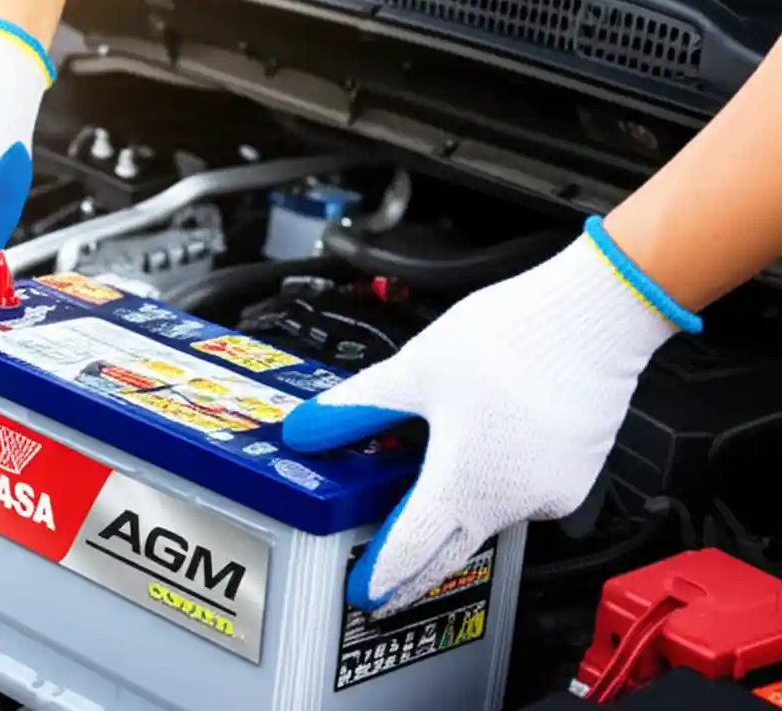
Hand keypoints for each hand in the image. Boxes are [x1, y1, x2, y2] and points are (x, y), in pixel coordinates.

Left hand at [282, 217, 700, 614]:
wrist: (597, 312)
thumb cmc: (513, 341)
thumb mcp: (413, 371)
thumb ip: (357, 409)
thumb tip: (307, 429)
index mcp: (463, 487)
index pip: (410, 553)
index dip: (381, 576)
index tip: (364, 591)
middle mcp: (510, 503)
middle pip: (451, 550)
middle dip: (415, 571)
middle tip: (389, 584)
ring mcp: (549, 493)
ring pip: (488, 519)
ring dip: (456, 520)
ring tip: (423, 506)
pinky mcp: (575, 476)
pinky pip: (523, 496)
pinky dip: (495, 489)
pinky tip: (479, 460)